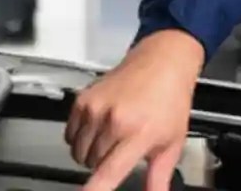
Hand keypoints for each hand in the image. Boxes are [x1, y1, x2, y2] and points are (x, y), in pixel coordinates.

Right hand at [65, 30, 204, 190]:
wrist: (162, 63)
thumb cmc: (170, 100)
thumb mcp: (171, 143)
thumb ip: (159, 178)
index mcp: (139, 134)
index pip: (108, 172)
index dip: (93, 190)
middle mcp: (115, 121)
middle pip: (92, 164)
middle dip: (104, 164)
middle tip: (123, 148)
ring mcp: (96, 109)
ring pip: (78, 152)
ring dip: (90, 152)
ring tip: (113, 137)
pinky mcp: (82, 100)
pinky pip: (69, 135)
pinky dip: (80, 137)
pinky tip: (99, 126)